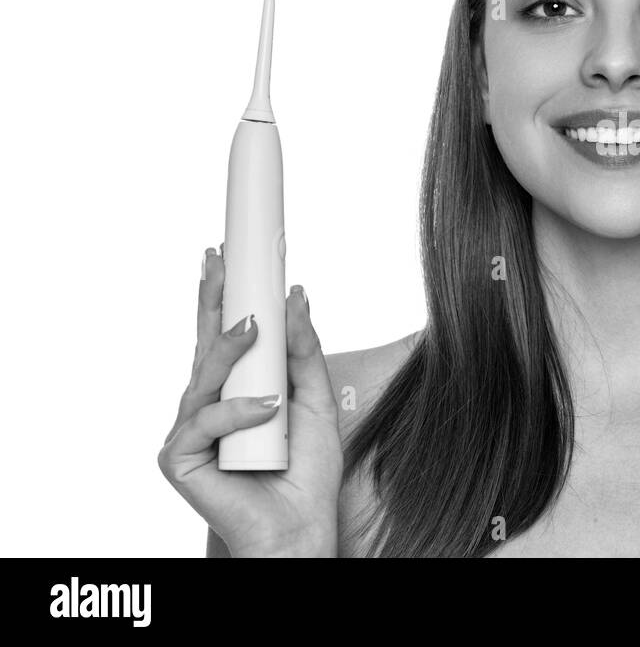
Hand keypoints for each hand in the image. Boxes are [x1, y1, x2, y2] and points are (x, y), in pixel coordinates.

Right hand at [157, 247, 343, 556]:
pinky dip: (238, 412)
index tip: (229, 255)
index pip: (226, 336)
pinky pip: (205, 422)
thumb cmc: (305, 472)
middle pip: (204, 344)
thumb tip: (297, 296)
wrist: (301, 527)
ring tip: (254, 326)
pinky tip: (267, 408)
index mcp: (235, 390)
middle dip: (210, 299)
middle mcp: (207, 406)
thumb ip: (303, 351)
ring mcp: (190, 432)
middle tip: (218, 260)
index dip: (225, 296)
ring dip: (230, 348)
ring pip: (203, 376)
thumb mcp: (315, 399)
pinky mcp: (179, 459)